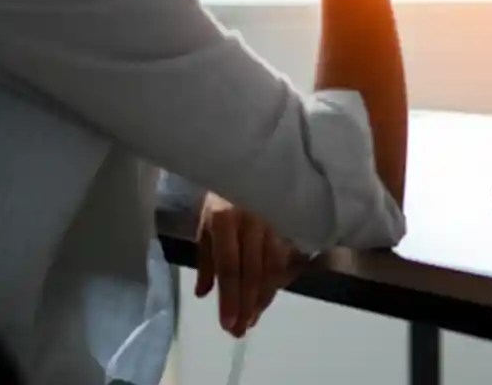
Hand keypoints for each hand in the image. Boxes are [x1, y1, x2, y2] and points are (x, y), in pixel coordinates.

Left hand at [196, 193, 303, 337]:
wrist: (250, 162)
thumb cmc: (222, 193)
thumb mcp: (206, 221)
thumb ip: (206, 258)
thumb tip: (204, 294)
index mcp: (224, 219)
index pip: (228, 266)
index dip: (229, 296)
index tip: (227, 323)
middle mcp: (251, 222)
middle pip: (251, 271)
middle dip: (246, 304)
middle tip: (240, 330)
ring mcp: (272, 222)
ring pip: (271, 267)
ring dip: (263, 297)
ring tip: (253, 319)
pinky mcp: (287, 222)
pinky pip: (284, 258)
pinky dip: (277, 280)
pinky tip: (269, 296)